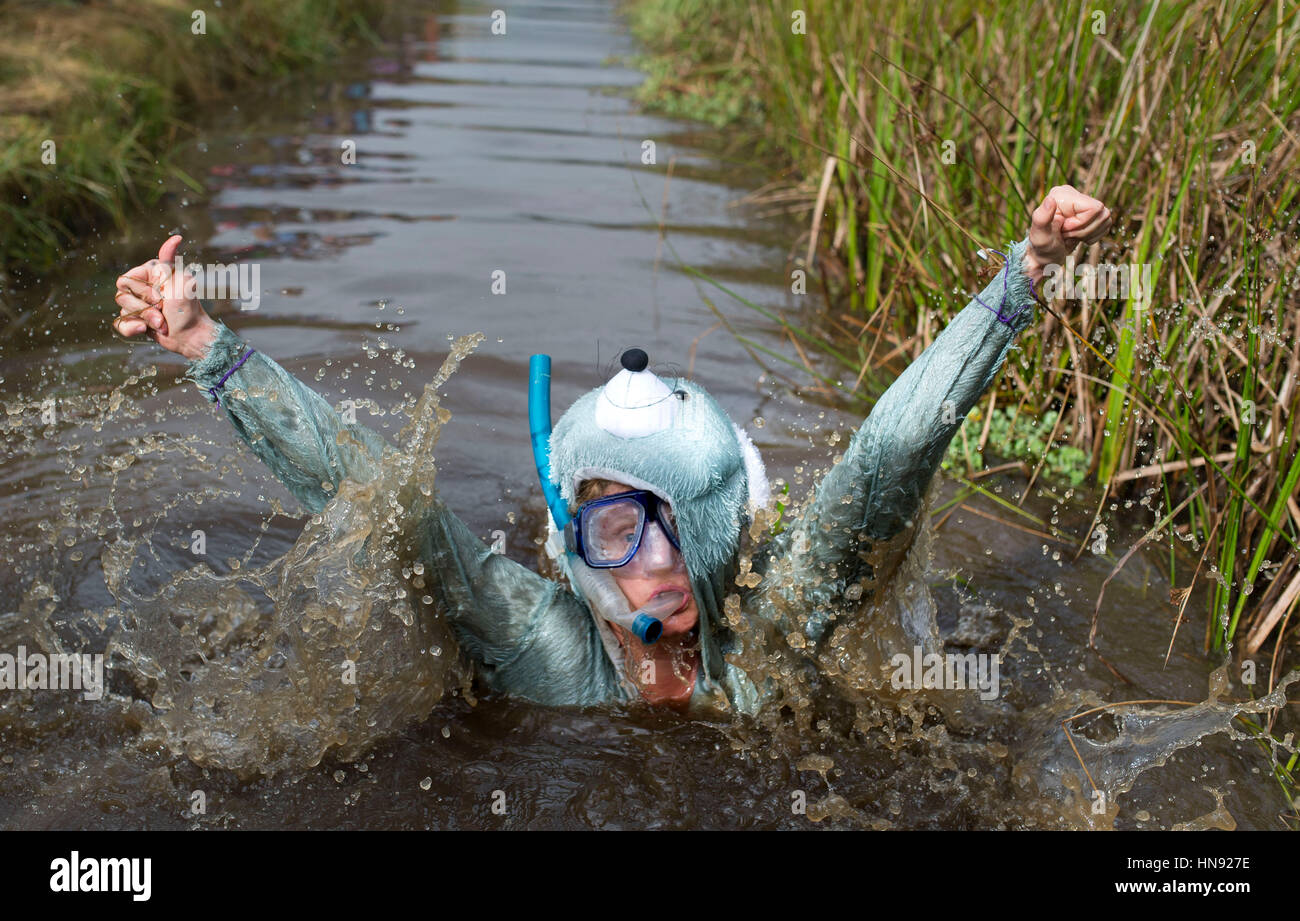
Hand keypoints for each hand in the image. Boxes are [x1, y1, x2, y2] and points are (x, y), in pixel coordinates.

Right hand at [113, 235, 217, 360]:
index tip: (160, 298)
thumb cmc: (188, 307)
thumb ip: (170, 260)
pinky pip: (121, 324)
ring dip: (143, 319)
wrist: (192, 335)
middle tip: (162, 312)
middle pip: (121, 296)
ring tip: (161, 324)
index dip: (140, 292)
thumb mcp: (180, 280)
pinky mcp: (136, 320)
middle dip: (144, 309)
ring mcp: (138, 304)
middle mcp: (141, 287)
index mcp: (149, 275)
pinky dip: (131, 328)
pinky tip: (143, 330)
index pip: (125, 280)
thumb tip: (177, 237)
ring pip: (122, 310)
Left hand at [1022, 185, 1111, 285]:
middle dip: (1084, 230)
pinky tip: (1079, 236)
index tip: (1064, 230)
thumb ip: (1041, 218)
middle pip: (1102, 213)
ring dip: (1089, 233)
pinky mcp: (1091, 213)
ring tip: (1071, 235)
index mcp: (1061, 194)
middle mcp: (1073, 194)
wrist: (1045, 255)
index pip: (1093, 208)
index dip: (1081, 224)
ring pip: (1106, 218)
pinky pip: (1107, 223)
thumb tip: (1050, 199)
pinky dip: (1094, 235)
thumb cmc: (1041, 247)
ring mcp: (1083, 202)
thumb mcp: (1039, 235)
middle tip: (1066, 234)